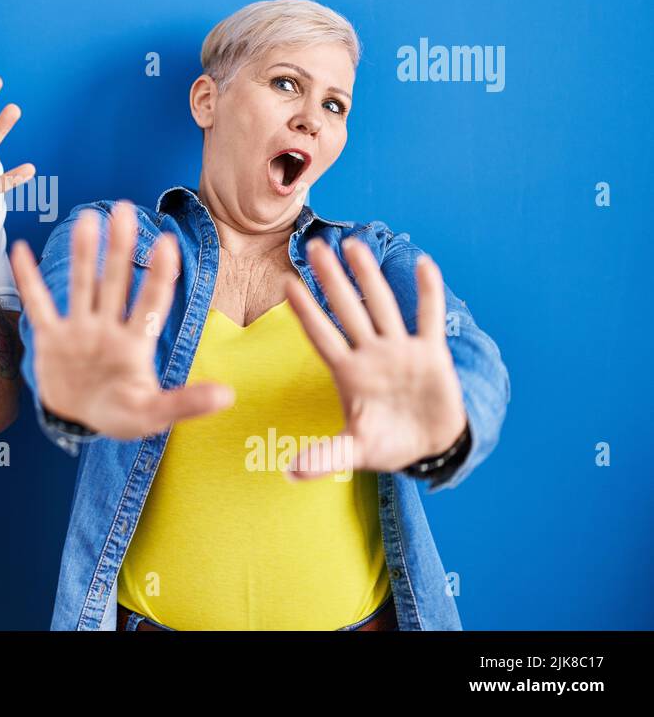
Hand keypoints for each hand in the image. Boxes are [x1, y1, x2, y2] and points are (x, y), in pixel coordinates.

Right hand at [10, 201, 233, 439]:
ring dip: (83, 254)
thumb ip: (184, 404)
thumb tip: (228, 398)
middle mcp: (108, 327)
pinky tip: (21, 251)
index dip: (158, 276)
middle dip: (119, 248)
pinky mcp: (51, 338)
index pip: (151, 303)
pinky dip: (28, 280)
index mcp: (136, 343)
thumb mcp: (152, 413)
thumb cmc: (121, 414)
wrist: (80, 418)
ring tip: (87, 219)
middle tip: (125, 210)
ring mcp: (79, 329)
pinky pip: (38, 305)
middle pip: (115, 282)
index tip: (167, 243)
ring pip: (82, 285)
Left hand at [283, 236, 467, 479]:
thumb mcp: (354, 451)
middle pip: (347, 310)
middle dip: (331, 279)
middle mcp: (371, 354)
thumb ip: (325, 457)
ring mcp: (400, 350)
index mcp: (348, 373)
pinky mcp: (430, 354)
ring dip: (370, 276)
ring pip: (382, 305)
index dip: (305, 312)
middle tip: (313, 245)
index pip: (321, 336)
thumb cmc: (386, 444)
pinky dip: (428, 293)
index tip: (285, 284)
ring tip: (354, 244)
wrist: (429, 446)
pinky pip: (428, 318)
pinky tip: (424, 264)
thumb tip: (290, 472)